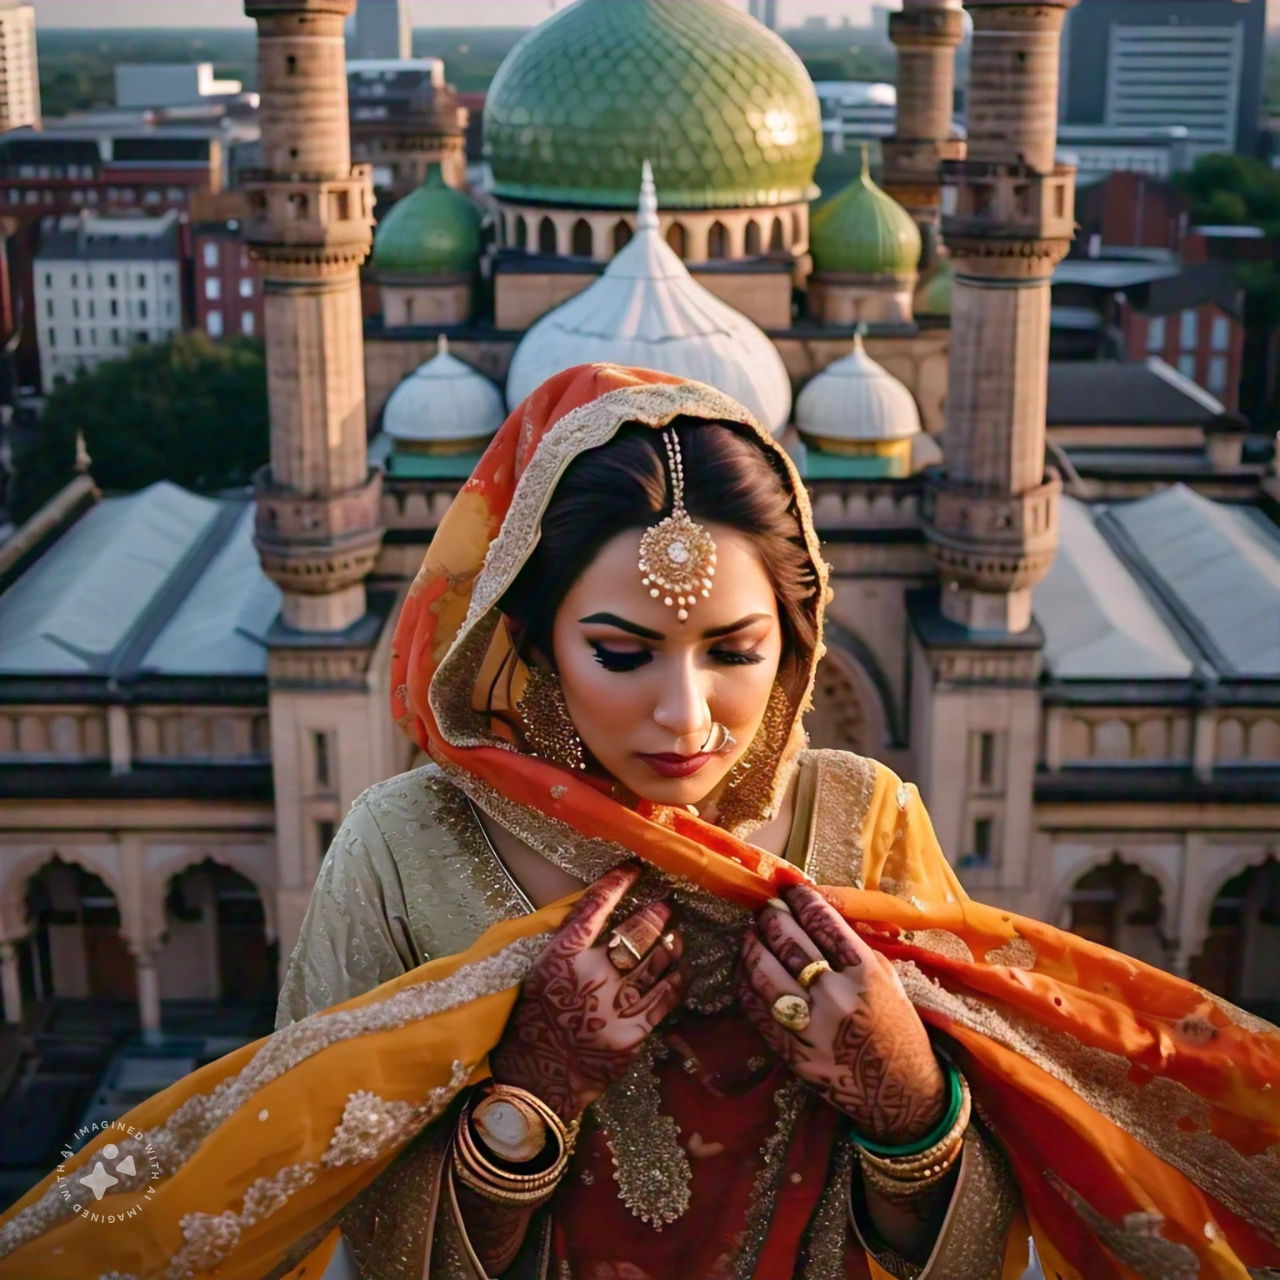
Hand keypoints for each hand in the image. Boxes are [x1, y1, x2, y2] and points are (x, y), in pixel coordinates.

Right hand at [492, 863, 686, 1123]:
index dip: (617, 884)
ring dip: (671, 942)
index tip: (634, 869)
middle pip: (635, 933)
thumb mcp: (540, 973)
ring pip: (656, 962)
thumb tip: (602, 912)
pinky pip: (664, 998)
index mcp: (560, 957)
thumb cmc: (534, 1022)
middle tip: (666, 906)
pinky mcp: (632, 1034)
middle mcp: (589, 976)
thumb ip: (569, 946)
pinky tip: (682, 968)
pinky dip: (677, 978)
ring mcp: (613, 1006)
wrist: (536, 1081)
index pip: (594, 908)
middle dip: (656, 915)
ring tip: (677, 934)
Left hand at [737, 884, 945, 1146]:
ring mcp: (810, 1026)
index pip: (821, 921)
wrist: (900, 1092)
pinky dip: (745, 981)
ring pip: (763, 969)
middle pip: (787, 940)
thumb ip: (850, 945)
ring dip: (751, 943)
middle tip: (767, 908)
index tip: (789, 888)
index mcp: (864, 973)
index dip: (799, 898)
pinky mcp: (791, 1051)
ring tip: (751, 933)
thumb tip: (813, 910)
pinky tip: (745, 968)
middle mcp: (835, 995)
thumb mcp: (885, 977)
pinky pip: (755, 1007)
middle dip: (771, 916)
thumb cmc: (896, 1026)